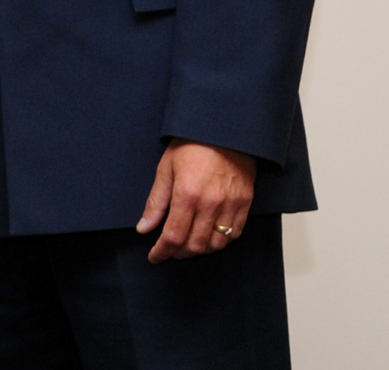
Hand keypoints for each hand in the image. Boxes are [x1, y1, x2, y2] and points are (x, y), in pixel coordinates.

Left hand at [137, 140, 256, 262]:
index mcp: (187, 194)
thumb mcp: (165, 169)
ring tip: (187, 245)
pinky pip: (234, 234)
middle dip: (179, 253)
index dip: (162, 251)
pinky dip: (221, 242)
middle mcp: (210, 204)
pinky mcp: (245, 204)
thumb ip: (155, 202)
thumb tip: (144, 228)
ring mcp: (231, 205)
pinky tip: (209, 238)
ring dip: (200, 250)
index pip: (173, 236)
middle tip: (168, 251)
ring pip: (216, 244)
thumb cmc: (191, 146)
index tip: (154, 257)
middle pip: (195, 245)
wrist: (224, 131)